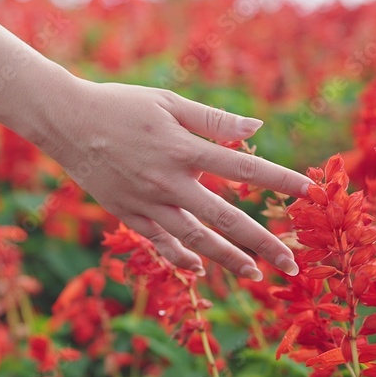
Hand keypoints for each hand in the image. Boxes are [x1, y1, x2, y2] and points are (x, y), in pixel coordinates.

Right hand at [43, 78, 309, 279]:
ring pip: (194, 240)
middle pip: (225, 220)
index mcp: (182, 149)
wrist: (65, 122)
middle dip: (263, 243)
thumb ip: (213, 120)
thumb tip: (257, 131)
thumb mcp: (167, 102)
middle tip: (291, 265)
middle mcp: (168, 183)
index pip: (243, 170)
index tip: (309, 192)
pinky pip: (159, 242)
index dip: (278, 181)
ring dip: (227, 260)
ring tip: (254, 274)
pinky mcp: (126, 213)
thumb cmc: (119, 104)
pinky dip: (181, 257)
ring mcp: (146, 203)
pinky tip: (200, 268)